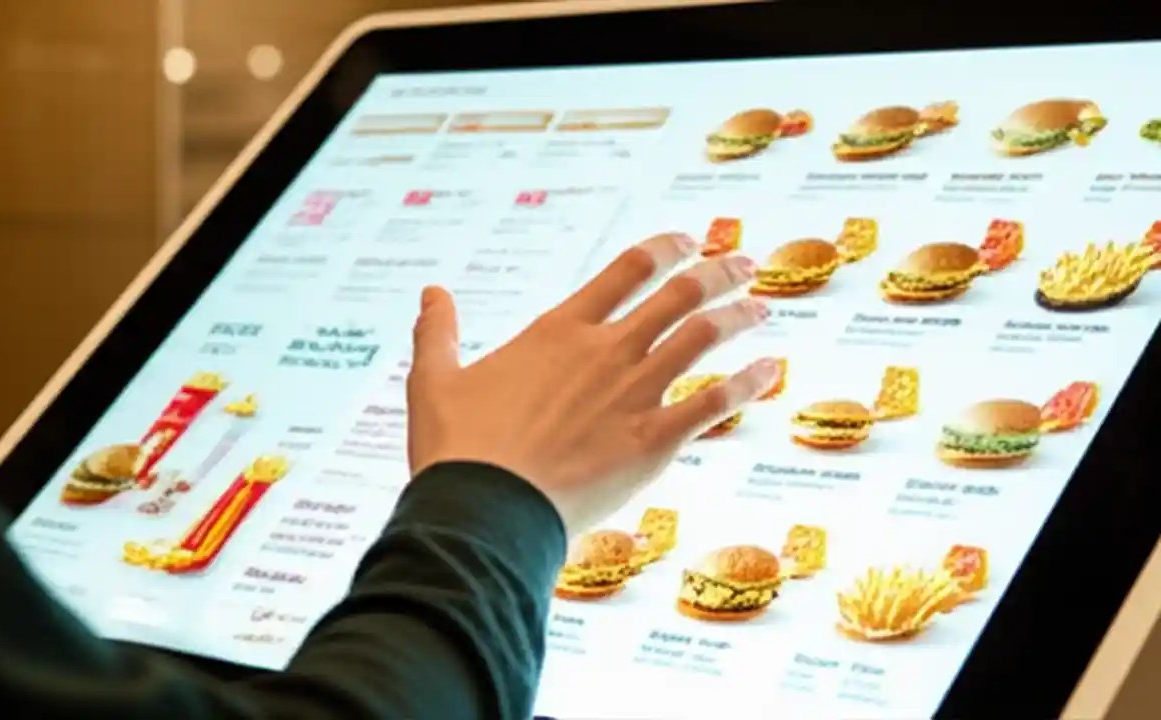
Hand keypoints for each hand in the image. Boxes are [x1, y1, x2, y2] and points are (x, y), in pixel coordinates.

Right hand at [406, 233, 780, 533]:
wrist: (482, 511)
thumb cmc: (456, 449)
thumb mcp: (433, 380)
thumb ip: (437, 332)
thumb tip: (431, 293)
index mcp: (559, 330)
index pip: (627, 270)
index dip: (665, 249)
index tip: (688, 241)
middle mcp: (605, 351)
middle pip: (677, 294)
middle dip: (718, 273)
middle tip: (744, 265)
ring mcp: (634, 395)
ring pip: (703, 337)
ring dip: (739, 316)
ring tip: (763, 308)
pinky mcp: (653, 443)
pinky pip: (714, 405)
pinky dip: (748, 385)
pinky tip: (771, 373)